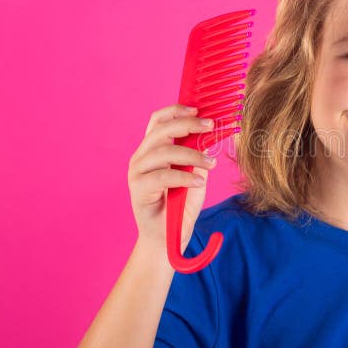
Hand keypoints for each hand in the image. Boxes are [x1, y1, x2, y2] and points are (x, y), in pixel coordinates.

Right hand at [127, 103, 217, 251]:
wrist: (169, 239)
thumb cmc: (181, 206)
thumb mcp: (195, 175)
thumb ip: (198, 156)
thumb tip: (210, 135)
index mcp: (152, 150)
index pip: (158, 121)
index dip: (177, 111)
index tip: (199, 109)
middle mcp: (141, 157)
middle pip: (160, 131)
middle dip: (187, 124)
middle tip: (210, 127)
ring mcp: (137, 173)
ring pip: (163, 152)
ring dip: (192, 155)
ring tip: (211, 164)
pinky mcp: (138, 190)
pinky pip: (162, 176)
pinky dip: (184, 176)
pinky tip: (198, 182)